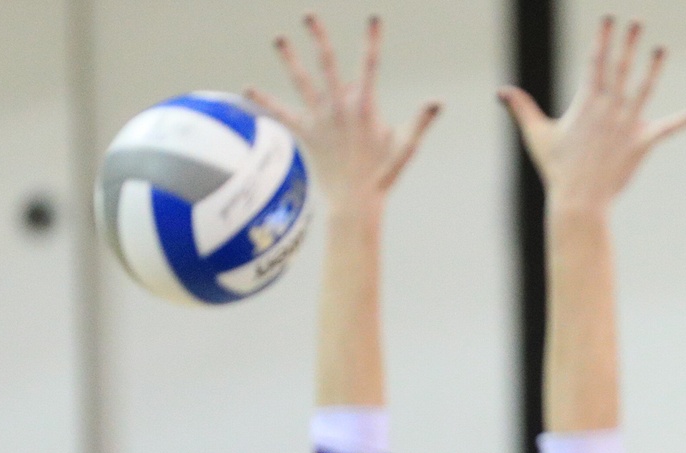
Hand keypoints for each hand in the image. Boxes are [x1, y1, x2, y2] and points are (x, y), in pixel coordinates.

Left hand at [246, 14, 439, 213]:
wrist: (355, 201)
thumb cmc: (384, 174)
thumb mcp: (406, 146)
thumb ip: (420, 121)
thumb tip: (438, 102)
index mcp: (365, 107)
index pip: (370, 66)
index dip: (372, 41)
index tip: (373, 19)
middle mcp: (340, 108)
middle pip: (328, 65)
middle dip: (319, 38)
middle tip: (308, 15)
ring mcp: (321, 119)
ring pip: (302, 83)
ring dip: (290, 60)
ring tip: (279, 39)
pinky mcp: (307, 134)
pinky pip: (283, 114)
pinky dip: (266, 102)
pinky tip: (247, 88)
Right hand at [499, 17, 685, 212]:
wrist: (579, 200)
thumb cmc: (557, 169)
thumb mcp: (537, 135)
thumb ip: (522, 108)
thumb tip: (502, 91)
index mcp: (586, 102)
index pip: (595, 61)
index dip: (602, 38)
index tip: (608, 19)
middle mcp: (609, 108)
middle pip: (620, 67)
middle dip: (628, 42)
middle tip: (637, 21)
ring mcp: (628, 124)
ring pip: (644, 89)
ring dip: (654, 67)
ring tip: (661, 48)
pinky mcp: (642, 143)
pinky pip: (667, 129)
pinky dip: (684, 120)